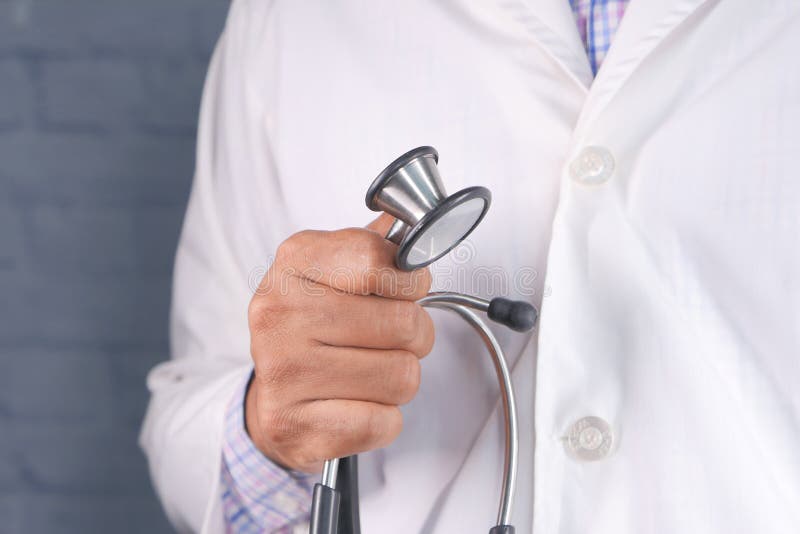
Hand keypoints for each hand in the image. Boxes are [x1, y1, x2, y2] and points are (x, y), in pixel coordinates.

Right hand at [245, 215, 433, 471]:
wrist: (274, 401)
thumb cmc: (314, 330)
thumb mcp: (336, 273)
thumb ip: (378, 248)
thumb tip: (421, 231)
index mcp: (294, 263)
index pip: (380, 260)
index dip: (410, 281)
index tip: (404, 291)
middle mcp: (280, 313)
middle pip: (404, 322)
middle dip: (414, 336)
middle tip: (389, 341)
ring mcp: (283, 371)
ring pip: (403, 376)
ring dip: (399, 380)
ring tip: (368, 374)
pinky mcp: (294, 425)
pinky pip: (384, 422)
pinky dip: (383, 418)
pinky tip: (354, 406)